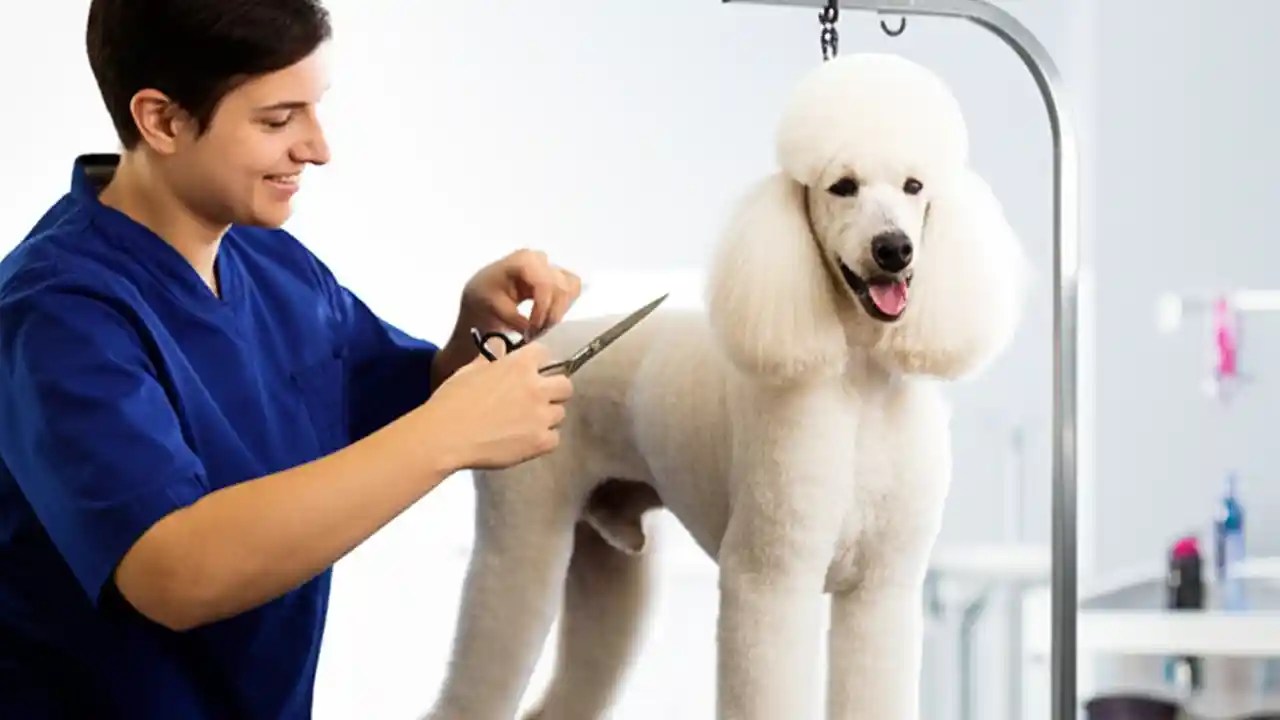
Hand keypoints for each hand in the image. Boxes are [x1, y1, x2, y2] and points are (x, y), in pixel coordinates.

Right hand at [421, 342, 573, 470]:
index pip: (545, 353)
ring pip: (560, 413)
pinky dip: (543, 440)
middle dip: (553, 390)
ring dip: (547, 417)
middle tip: (536, 399)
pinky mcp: (540, 441)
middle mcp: (536, 387)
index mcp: (519, 365)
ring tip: (525, 423)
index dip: (538, 362)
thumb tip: (499, 348)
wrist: (445, 436)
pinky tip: (525, 440)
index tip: (532, 371)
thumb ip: (491, 359)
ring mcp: (541, 415)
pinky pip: (554, 438)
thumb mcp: (469, 371)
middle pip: (565, 385)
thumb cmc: (452, 402)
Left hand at [460, 249, 581, 338]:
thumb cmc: (483, 297)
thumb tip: (534, 330)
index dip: (543, 308)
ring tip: (541, 326)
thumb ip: (514, 318)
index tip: (532, 330)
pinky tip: (548, 316)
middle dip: (551, 314)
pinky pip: (573, 289)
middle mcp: (540, 258)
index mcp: (522, 260)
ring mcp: (550, 266)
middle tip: (536, 332)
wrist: (481, 295)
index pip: (545, 283)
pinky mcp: (557, 276)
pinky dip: (564, 305)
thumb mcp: (493, 308)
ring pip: (570, 288)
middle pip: (561, 287)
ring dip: (559, 310)